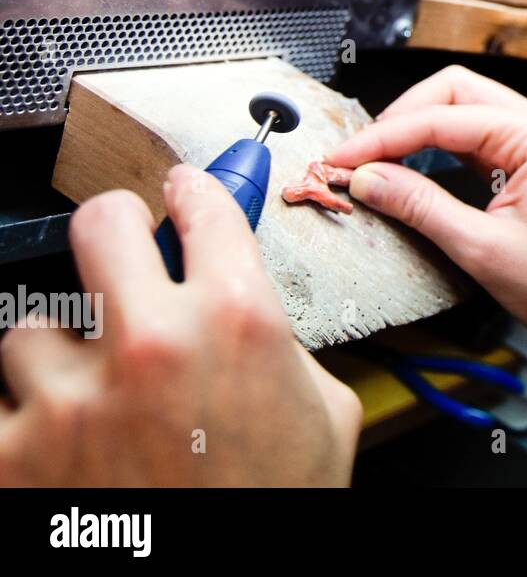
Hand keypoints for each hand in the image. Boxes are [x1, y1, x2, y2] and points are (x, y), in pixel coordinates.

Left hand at [0, 165, 361, 485]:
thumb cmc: (276, 505)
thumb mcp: (325, 415)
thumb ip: (285, 346)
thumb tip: (249, 307)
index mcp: (237, 322)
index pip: (203, 206)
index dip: (195, 190)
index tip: (181, 190)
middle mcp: (151, 342)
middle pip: (101, 225)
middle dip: (116, 229)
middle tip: (123, 246)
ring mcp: (73, 398)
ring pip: (33, 325)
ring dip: (62, 353)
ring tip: (94, 397)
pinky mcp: (14, 453)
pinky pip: (0, 400)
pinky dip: (28, 420)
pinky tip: (66, 445)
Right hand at [327, 65, 526, 358]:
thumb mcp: (483, 250)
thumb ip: (422, 208)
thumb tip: (367, 179)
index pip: (442, 117)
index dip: (384, 136)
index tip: (343, 159)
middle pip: (452, 93)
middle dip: (400, 118)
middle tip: (359, 156)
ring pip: (462, 111)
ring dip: (417, 131)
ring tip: (376, 162)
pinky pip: (476, 139)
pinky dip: (438, 149)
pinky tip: (411, 171)